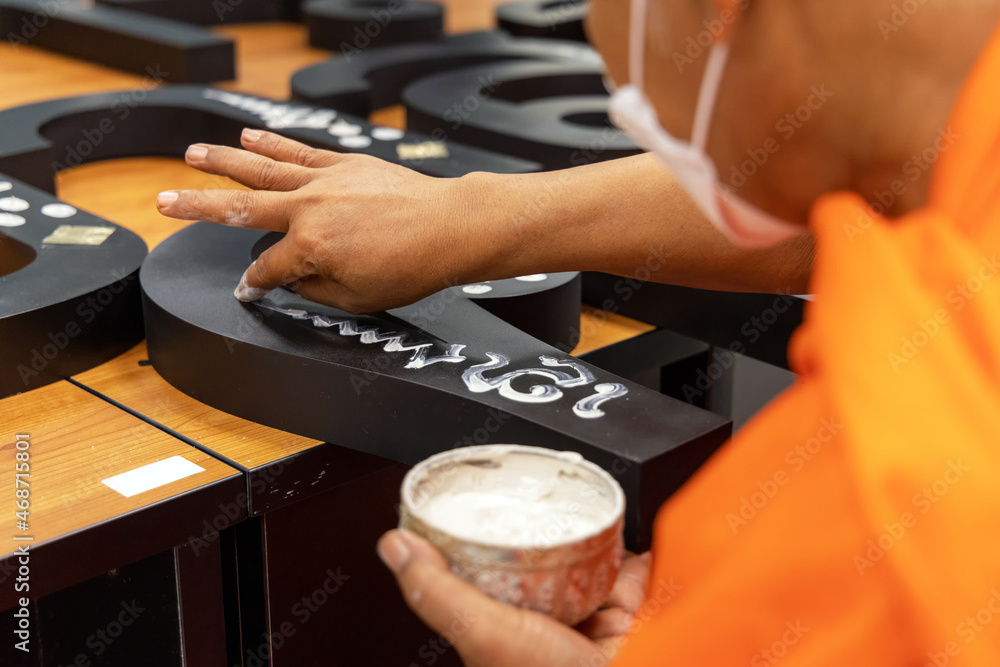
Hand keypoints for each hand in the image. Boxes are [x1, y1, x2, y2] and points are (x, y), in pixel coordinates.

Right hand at [156, 129, 499, 312]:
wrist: (449, 228)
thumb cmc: (411, 266)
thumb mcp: (358, 298)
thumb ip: (317, 289)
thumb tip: (294, 280)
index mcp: (310, 249)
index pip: (267, 270)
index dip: (254, 286)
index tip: (248, 292)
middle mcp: (309, 209)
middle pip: (241, 209)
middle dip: (198, 207)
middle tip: (163, 201)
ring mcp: (324, 181)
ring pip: (262, 169)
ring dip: (222, 162)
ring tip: (190, 156)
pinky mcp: (344, 164)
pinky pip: (298, 152)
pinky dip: (271, 144)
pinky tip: (248, 138)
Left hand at [377, 529, 649, 666]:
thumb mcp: (485, 634)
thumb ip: (439, 592)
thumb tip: (393, 547)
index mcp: (505, 643)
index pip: (482, 590)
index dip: (475, 556)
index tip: (470, 517)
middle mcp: (547, 636)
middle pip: (538, 574)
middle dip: (537, 541)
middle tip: (531, 505)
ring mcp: (591, 626)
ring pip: (584, 569)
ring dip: (586, 541)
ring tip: (577, 508)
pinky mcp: (632, 617)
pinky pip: (629, 574)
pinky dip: (630, 554)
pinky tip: (623, 530)